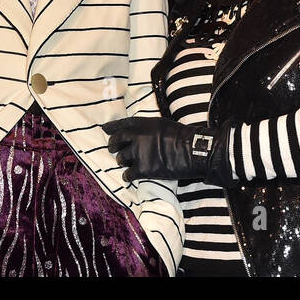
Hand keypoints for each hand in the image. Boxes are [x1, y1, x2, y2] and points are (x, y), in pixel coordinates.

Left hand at [101, 115, 234, 185]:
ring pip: (121, 158)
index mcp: (145, 123)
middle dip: (113, 145)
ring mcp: (139, 152)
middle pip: (117, 140)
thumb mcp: (164, 125)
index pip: (123, 124)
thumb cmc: (184, 138)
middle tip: (113, 149)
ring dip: (123, 161)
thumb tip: (138, 135)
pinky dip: (127, 176)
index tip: (105, 129)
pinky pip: (128, 173)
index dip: (112, 127)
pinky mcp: (143, 168)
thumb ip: (148, 129)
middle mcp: (138, 136)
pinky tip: (128, 176)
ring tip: (127, 163)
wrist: (194, 152)